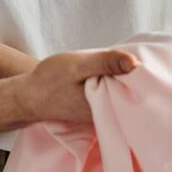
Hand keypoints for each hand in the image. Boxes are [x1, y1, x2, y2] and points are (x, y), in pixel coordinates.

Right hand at [17, 49, 138, 124]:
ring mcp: (100, 113)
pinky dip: (113, 83)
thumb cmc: (50, 80)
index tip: (142, 58)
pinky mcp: (94, 109)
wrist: (29, 97)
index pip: (136, 89)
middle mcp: (106, 114)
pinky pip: (111, 95)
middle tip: (130, 57)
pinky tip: (108, 73)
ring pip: (121, 94)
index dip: (142, 73)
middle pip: (131, 93)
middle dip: (135, 76)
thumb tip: (135, 62)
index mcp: (106, 105)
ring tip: (120, 64)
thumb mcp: (77, 66)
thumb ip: (105, 63)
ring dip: (123, 79)